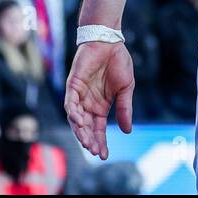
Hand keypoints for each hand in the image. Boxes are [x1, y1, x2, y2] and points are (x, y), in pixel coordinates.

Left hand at [64, 41, 134, 158]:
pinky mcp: (72, 85)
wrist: (110, 42)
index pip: (98, 129)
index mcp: (101, 106)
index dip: (100, 142)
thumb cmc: (118, 63)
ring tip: (87, 141)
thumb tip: (127, 131)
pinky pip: (70, 102)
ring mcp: (79, 95)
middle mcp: (88, 104)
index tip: (104, 155)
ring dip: (80, 130)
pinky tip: (79, 121)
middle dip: (89, 140)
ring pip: (76, 118)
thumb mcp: (126, 89)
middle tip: (94, 151)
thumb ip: (124, 109)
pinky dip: (72, 112)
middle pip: (86, 127)